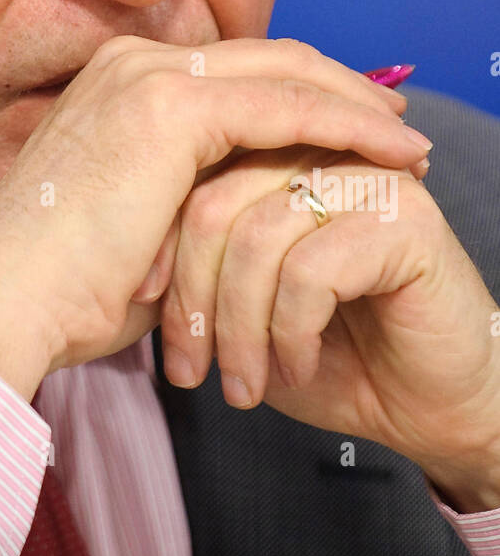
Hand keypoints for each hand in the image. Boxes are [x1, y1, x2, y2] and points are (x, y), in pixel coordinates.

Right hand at [0, 37, 431, 400]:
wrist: (4, 306)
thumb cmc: (65, 290)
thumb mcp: (143, 225)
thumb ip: (195, 192)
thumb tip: (255, 201)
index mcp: (120, 82)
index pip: (236, 74)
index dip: (304, 96)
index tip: (355, 133)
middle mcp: (133, 62)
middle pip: (269, 58)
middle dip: (343, 90)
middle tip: (398, 129)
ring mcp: (149, 76)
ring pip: (286, 72)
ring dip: (357, 106)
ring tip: (408, 145)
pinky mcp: (171, 107)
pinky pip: (286, 107)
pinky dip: (346, 125)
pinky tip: (389, 151)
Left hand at [147, 143, 499, 506]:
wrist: (428, 408)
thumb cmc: (326, 352)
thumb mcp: (238, 301)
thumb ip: (195, 256)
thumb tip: (128, 260)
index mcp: (273, 147)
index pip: (189, 166)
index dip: (161, 241)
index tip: (142, 304)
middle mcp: (318, 147)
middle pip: (212, 196)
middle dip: (192, 295)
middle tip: (186, 368)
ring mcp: (364, 175)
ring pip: (255, 234)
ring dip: (238, 327)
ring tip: (241, 382)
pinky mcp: (402, 218)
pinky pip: (309, 268)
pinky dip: (288, 332)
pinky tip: (297, 366)